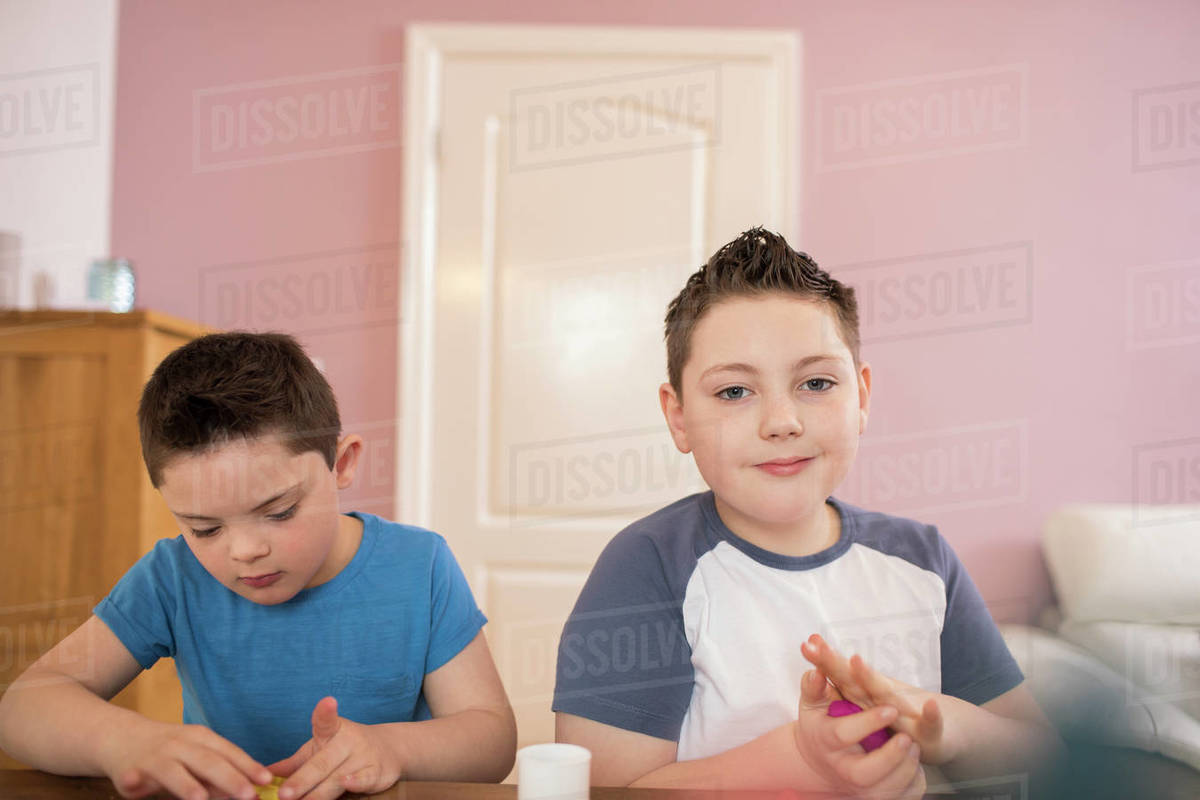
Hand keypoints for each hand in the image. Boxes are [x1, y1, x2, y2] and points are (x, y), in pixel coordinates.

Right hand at [101, 717, 272, 799]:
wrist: (122, 735)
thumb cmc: (169, 750)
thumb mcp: (196, 756)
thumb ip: (218, 774)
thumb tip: (248, 792)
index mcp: (201, 738)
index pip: (229, 752)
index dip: (248, 766)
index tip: (266, 780)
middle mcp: (180, 744)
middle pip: (208, 761)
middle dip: (229, 778)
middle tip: (247, 795)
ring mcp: (155, 756)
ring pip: (173, 770)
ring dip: (186, 784)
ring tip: (200, 798)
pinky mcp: (131, 770)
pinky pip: (134, 777)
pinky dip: (135, 781)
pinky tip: (136, 786)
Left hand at [270, 697, 401, 799]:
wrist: (388, 748)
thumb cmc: (343, 750)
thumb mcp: (319, 749)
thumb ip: (294, 763)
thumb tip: (263, 774)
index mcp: (331, 731)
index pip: (326, 721)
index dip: (326, 712)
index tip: (328, 702)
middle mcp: (348, 741)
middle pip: (322, 763)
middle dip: (302, 780)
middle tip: (284, 795)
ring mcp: (362, 757)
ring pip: (337, 779)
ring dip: (318, 794)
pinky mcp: (376, 771)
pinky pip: (364, 779)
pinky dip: (356, 783)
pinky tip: (346, 784)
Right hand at [793, 668, 925, 798]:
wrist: (819, 759)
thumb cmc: (821, 724)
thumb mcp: (813, 703)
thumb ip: (813, 686)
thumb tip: (816, 673)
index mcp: (826, 741)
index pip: (843, 734)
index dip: (867, 723)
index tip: (890, 709)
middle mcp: (841, 767)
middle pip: (863, 773)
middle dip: (889, 757)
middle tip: (907, 738)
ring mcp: (858, 788)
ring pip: (884, 790)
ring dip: (905, 770)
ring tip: (914, 747)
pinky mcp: (874, 798)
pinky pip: (898, 799)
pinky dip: (911, 785)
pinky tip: (915, 766)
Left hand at [802, 633, 958, 765]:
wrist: (936, 729)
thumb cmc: (890, 712)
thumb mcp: (859, 699)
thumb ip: (831, 676)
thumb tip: (810, 642)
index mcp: (864, 691)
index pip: (839, 673)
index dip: (823, 660)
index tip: (805, 645)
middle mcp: (882, 695)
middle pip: (857, 678)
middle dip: (838, 663)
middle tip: (820, 648)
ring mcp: (905, 710)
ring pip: (887, 695)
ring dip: (873, 679)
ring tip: (855, 662)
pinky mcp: (929, 731)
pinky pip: (931, 725)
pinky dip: (933, 716)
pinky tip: (932, 706)